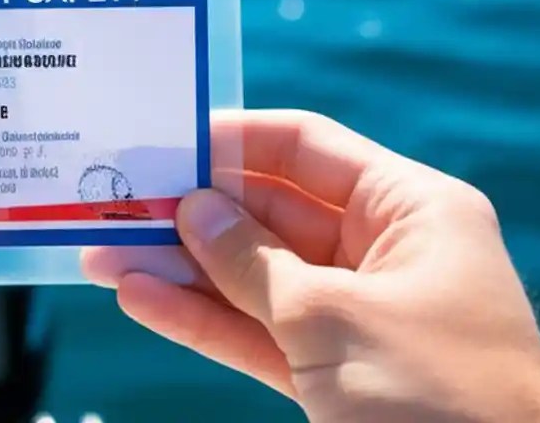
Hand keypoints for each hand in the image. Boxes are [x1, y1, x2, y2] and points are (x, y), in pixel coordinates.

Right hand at [82, 110, 539, 421]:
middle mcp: (382, 255)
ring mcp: (354, 317)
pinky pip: (256, 332)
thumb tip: (192, 209)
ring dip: (180, 269)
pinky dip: (201, 319)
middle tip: (116, 205)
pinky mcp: (332, 373)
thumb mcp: (334, 318)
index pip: (307, 150)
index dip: (233, 142)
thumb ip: (252, 261)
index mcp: (411, 213)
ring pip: (252, 278)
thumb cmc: (436, 397)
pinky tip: (140, 300)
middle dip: (191, 213)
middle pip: (269, 214)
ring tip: (103, 255)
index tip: (165, 142)